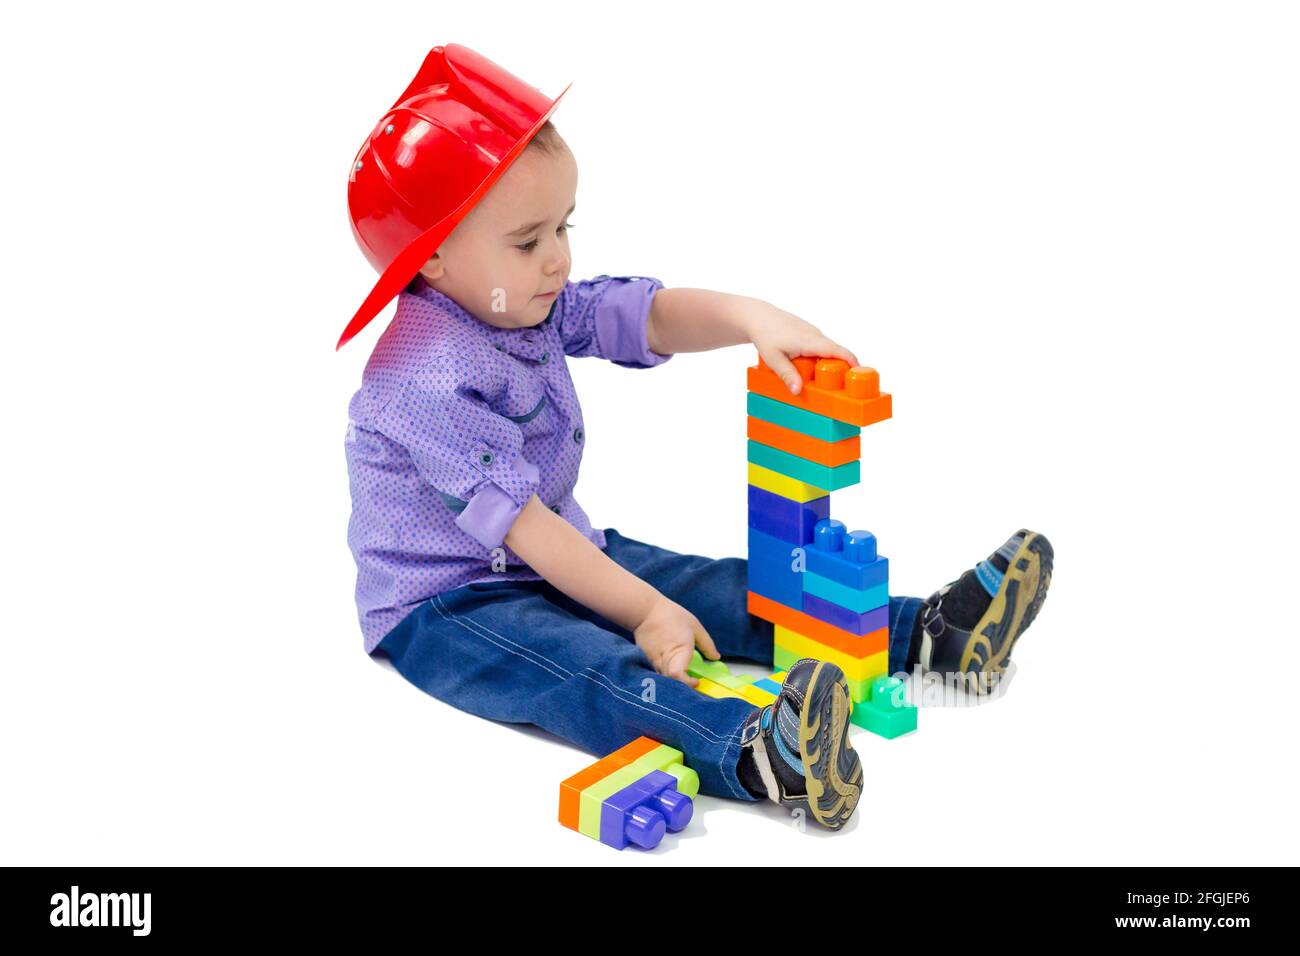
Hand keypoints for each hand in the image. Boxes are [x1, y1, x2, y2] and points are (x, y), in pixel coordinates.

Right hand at [633, 597, 719, 686]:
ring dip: (674, 682)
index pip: (678, 676)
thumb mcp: (695, 626)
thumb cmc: (670, 616)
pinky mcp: (646, 661)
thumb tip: (715, 657)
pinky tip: (670, 668)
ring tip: (682, 676)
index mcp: (679, 649)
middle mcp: (665, 659)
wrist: (645, 610)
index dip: (688, 684)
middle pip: (672, 683)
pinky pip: (657, 673)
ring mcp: (654, 661)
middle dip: (683, 687)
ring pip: (664, 680)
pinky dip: (665, 675)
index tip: (697, 682)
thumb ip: (707, 644)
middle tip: (692, 682)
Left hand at [745, 302, 859, 394]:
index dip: (851, 362)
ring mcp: (813, 333)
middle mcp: (816, 335)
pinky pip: (821, 347)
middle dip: (842, 367)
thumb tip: (798, 391)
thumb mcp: (774, 358)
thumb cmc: (765, 335)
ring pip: (828, 350)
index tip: (860, 373)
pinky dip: (822, 358)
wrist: (758, 316)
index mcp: (810, 341)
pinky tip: (812, 369)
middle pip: (836, 353)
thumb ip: (787, 375)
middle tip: (844, 386)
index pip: (838, 351)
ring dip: (830, 364)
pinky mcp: (809, 334)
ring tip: (826, 381)